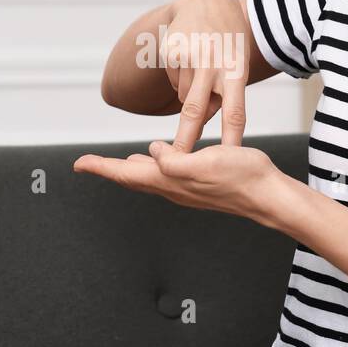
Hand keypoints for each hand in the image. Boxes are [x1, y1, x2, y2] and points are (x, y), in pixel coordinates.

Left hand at [73, 140, 288, 226]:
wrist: (268, 195)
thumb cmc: (241, 177)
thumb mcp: (202, 164)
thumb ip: (172, 161)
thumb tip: (152, 151)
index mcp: (170, 181)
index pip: (127, 174)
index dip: (102, 167)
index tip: (79, 163)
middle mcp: (174, 187)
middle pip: (132, 178)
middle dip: (110, 169)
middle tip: (89, 164)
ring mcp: (187, 188)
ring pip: (148, 178)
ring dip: (129, 169)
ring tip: (117, 162)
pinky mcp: (200, 184)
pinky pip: (166, 175)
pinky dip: (153, 166)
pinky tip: (159, 159)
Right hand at [164, 0, 250, 150]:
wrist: (208, 2)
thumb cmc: (228, 44)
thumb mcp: (237, 66)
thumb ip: (224, 96)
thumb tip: (203, 121)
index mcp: (235, 70)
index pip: (235, 111)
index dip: (230, 138)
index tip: (228, 162)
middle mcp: (212, 63)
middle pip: (196, 110)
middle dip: (186, 139)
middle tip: (179, 163)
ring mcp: (188, 57)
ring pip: (184, 98)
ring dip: (192, 99)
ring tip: (202, 74)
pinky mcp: (170, 52)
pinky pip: (173, 84)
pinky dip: (181, 82)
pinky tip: (190, 63)